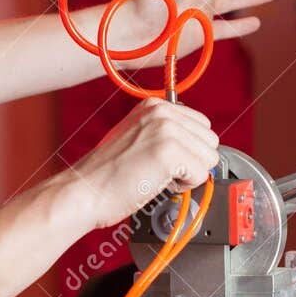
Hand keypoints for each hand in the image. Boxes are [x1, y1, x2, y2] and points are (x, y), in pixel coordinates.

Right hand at [70, 97, 219, 229]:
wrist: (85, 191)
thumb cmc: (106, 174)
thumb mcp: (136, 136)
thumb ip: (166, 132)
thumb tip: (196, 145)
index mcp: (155, 105)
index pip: (202, 126)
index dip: (187, 150)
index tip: (163, 159)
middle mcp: (162, 111)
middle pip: (210, 140)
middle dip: (192, 160)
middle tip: (159, 169)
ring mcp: (167, 130)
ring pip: (210, 158)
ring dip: (188, 174)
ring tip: (157, 175)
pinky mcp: (170, 152)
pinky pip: (201, 175)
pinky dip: (183, 187)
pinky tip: (158, 183)